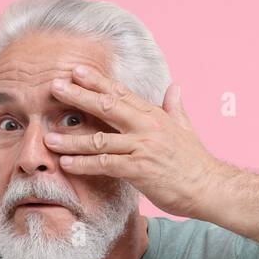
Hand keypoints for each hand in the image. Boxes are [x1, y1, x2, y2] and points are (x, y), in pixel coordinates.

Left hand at [44, 66, 232, 218]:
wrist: (210, 187)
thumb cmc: (194, 162)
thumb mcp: (185, 128)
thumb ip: (175, 107)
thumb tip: (174, 87)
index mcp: (154, 114)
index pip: (121, 93)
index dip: (98, 81)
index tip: (77, 71)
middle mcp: (147, 126)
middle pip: (107, 106)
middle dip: (79, 96)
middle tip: (54, 86)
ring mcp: (143, 147)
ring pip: (100, 139)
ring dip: (72, 139)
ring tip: (49, 137)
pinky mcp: (139, 170)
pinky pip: (106, 164)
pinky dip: (84, 164)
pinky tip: (66, 164)